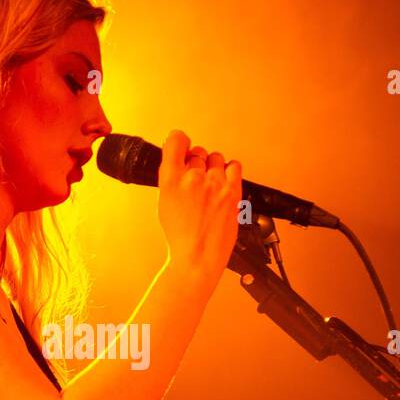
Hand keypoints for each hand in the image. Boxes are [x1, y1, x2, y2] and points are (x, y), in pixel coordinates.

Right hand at [157, 130, 243, 285]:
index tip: (182, 146)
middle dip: (197, 163)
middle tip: (196, 180)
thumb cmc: (181, 237)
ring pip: (216, 158)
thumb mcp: (165, 204)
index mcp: (170, 180)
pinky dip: (230, 171)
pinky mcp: (232, 191)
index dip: (180, 141)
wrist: (198, 258)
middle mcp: (192, 178)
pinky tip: (224, 183)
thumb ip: (172, 181)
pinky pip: (234, 166)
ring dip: (213, 167)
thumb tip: (181, 165)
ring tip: (211, 185)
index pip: (176, 141)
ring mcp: (214, 184)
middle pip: (198, 152)